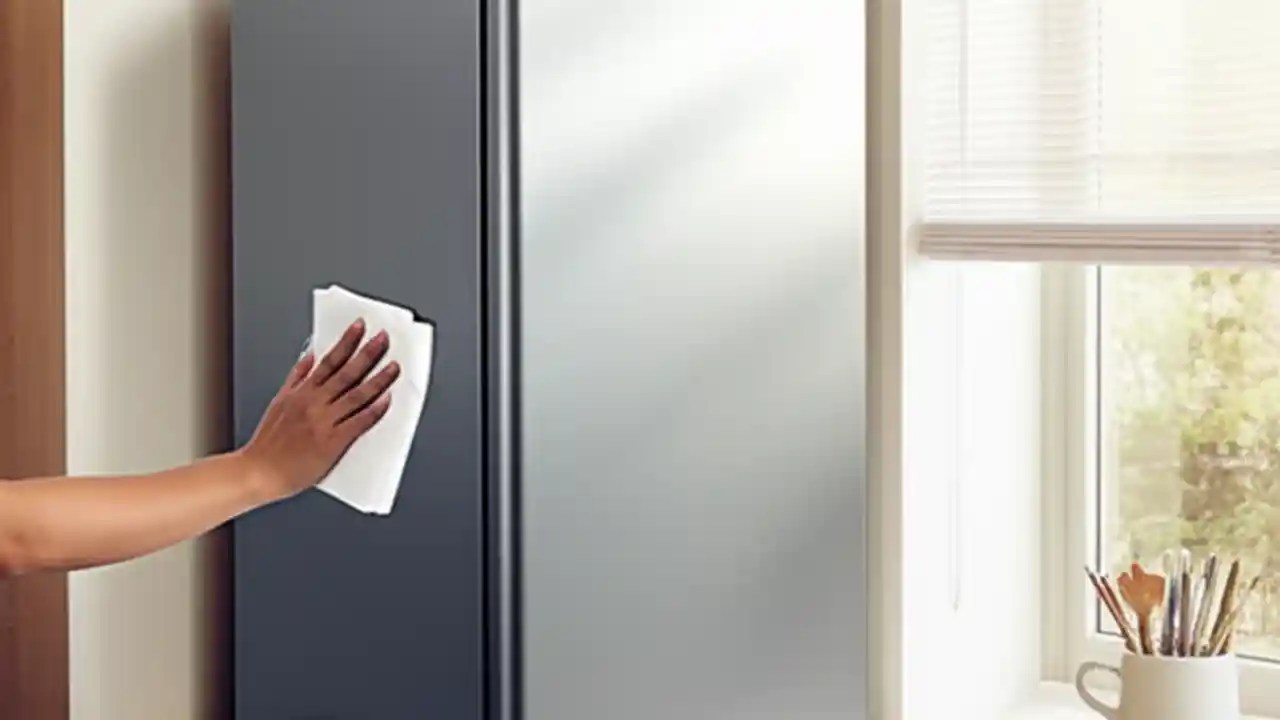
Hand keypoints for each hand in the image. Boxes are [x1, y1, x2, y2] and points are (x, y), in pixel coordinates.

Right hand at [238, 319, 400, 500]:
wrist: (260, 472)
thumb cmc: (268, 443)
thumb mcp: (278, 401)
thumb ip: (296, 378)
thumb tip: (309, 357)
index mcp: (301, 392)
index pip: (329, 359)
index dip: (347, 341)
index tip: (360, 327)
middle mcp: (313, 403)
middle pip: (347, 372)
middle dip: (368, 353)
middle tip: (384, 339)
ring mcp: (324, 422)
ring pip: (357, 395)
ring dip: (378, 379)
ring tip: (394, 367)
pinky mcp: (333, 442)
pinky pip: (358, 422)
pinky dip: (374, 410)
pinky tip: (386, 400)